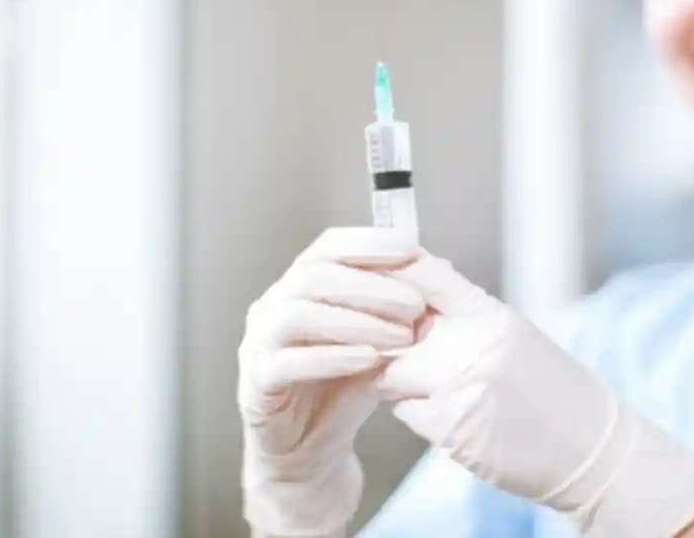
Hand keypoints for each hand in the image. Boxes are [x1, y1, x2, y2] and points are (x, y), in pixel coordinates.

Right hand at [238, 228, 422, 536]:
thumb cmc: (343, 388)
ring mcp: (258, 341)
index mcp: (299, 286)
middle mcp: (273, 305)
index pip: (328, 247)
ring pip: (299, 314)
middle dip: (370, 285)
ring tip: (401, 335)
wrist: (312, 450)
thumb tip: (437, 268)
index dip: (367, 243)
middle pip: (314, 274)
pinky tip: (368, 359)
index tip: (410, 249)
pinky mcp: (256, 381)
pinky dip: (331, 357)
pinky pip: (288, 362)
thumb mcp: (378, 342)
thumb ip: (396, 310)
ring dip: (356, 320)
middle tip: (415, 304)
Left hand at [376, 252, 693, 535]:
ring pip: (391, 371)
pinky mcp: (451, 428)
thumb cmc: (552, 391)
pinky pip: (405, 412)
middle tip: (384, 345)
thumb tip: (414, 290)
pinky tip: (443, 416)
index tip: (370, 278)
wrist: (590, 449)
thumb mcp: (514, 336)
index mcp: (491, 314)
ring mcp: (460, 387)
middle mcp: (473, 345)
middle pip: (394, 327)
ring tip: (423, 386)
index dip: (391, 273)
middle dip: (383, 338)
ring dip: (395, 379)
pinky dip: (414, 413)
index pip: (424, 274)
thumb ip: (465, 316)